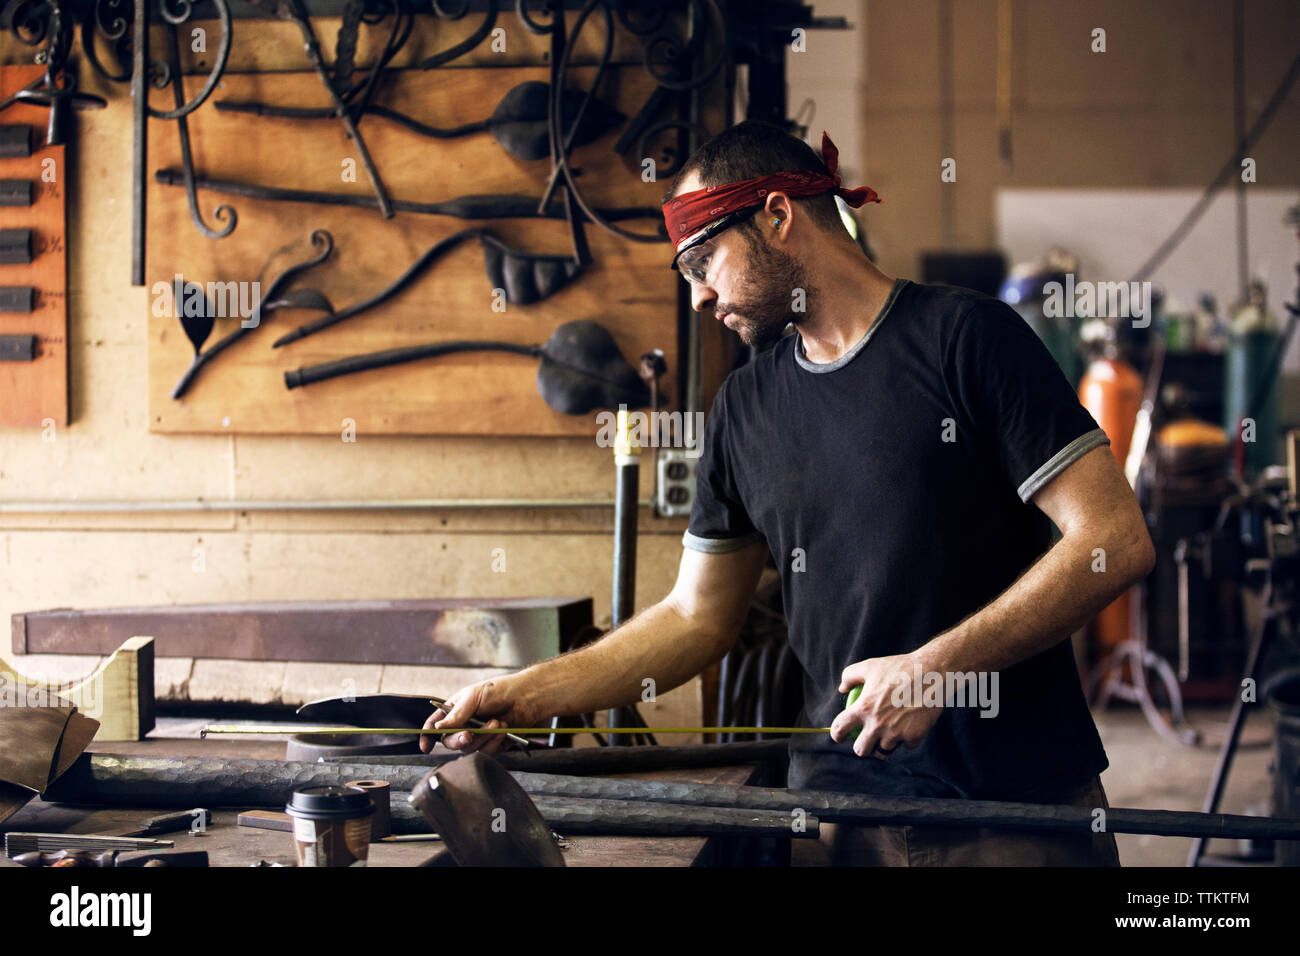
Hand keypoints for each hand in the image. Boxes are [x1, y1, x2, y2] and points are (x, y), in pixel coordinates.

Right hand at [419, 677, 536, 755]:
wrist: (526, 698)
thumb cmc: (500, 690)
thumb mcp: (474, 697)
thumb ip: (456, 714)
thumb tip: (437, 728)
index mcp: (455, 711)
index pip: (435, 725)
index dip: (428, 736)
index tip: (425, 746)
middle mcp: (464, 725)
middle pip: (450, 742)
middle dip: (460, 740)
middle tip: (470, 734)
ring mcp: (478, 737)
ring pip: (468, 750)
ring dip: (483, 739)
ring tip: (497, 723)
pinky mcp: (492, 745)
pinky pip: (486, 753)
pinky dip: (494, 743)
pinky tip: (503, 730)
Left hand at [831, 652, 943, 758]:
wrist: (932, 673)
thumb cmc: (900, 668)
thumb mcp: (870, 666)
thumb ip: (850, 676)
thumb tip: (842, 689)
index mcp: (863, 708)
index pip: (840, 729)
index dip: (837, 735)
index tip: (840, 736)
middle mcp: (878, 724)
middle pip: (861, 750)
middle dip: (861, 747)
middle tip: (866, 740)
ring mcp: (896, 733)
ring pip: (883, 752)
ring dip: (883, 746)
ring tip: (886, 736)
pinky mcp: (914, 737)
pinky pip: (905, 745)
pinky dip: (905, 739)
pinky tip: (908, 726)